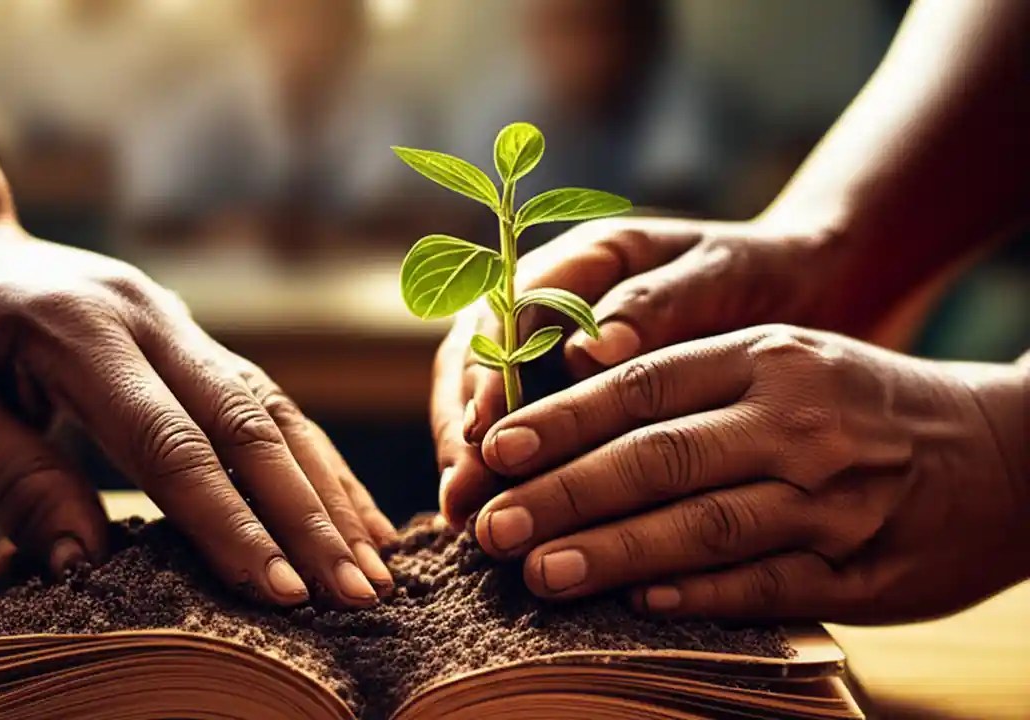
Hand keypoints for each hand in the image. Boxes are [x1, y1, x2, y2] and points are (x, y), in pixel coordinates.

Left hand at [0, 210, 395, 606]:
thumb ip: (14, 481)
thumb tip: (88, 563)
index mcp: (79, 332)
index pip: (170, 441)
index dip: (230, 521)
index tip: (280, 591)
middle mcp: (149, 318)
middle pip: (248, 423)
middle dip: (309, 516)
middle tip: (358, 595)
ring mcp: (180, 324)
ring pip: (275, 410)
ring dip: (328, 493)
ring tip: (374, 568)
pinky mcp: (193, 343)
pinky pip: (267, 403)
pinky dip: (313, 463)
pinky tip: (348, 512)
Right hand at [435, 217, 846, 525]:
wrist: (802, 288)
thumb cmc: (764, 273)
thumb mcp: (722, 273)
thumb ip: (657, 302)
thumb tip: (587, 350)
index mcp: (582, 258)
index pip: (504, 311)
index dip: (486, 371)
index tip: (484, 428)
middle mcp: (550, 300)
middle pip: (475, 364)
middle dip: (463, 432)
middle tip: (462, 498)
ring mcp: (554, 349)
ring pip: (487, 403)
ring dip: (473, 461)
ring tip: (467, 521)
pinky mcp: (571, 394)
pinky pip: (527, 434)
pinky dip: (514, 477)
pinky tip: (510, 521)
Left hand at [470, 324, 1028, 622]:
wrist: (1005, 451)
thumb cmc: (861, 403)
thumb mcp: (786, 360)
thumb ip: (691, 380)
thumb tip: (571, 416)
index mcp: (767, 358)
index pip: (644, 386)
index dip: (563, 420)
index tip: (494, 448)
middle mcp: (796, 422)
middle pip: (659, 457)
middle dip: (564, 493)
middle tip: (493, 523)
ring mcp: (832, 498)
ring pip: (702, 525)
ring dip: (613, 552)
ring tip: (539, 570)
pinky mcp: (861, 569)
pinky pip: (764, 584)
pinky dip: (697, 594)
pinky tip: (637, 601)